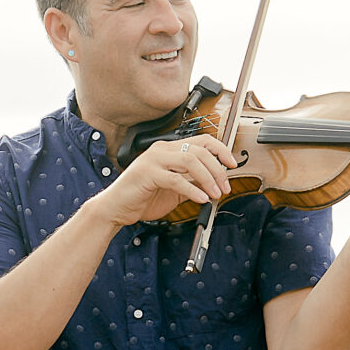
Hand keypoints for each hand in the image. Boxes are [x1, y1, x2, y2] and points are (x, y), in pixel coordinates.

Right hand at [96, 135, 239, 225]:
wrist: (116, 208)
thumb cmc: (142, 197)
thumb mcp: (174, 190)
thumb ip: (192, 183)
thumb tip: (215, 184)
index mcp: (169, 149)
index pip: (202, 141)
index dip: (221, 150)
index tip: (232, 164)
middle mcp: (162, 149)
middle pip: (200, 150)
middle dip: (218, 169)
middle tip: (224, 187)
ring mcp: (153, 160)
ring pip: (190, 161)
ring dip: (208, 178)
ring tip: (214, 194)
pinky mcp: (148, 174)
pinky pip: (176, 179)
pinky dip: (192, 190)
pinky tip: (200, 199)